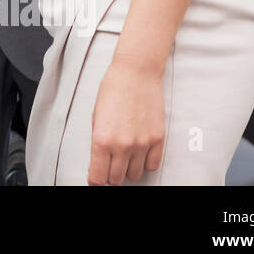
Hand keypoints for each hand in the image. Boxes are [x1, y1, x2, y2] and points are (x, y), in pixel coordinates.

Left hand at [88, 55, 165, 184]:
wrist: (135, 73)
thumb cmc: (112, 90)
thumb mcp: (95, 116)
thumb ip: (98, 141)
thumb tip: (99, 161)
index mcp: (101, 139)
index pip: (98, 177)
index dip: (95, 180)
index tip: (95, 179)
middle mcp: (122, 145)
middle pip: (116, 179)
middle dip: (110, 175)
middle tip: (108, 165)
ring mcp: (142, 143)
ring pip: (135, 174)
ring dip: (128, 169)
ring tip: (124, 156)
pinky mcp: (158, 139)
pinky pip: (152, 165)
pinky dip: (145, 163)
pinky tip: (139, 153)